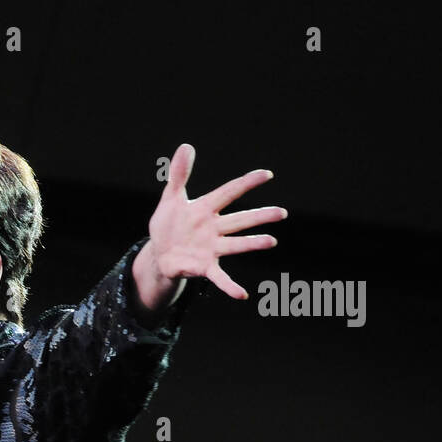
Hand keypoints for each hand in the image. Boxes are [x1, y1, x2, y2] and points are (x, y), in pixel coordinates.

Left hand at [145, 143, 286, 299]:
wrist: (159, 252)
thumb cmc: (168, 223)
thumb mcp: (170, 198)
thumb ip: (179, 174)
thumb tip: (185, 146)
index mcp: (206, 209)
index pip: (229, 192)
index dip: (246, 183)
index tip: (266, 174)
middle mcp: (214, 228)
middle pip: (240, 220)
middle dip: (260, 217)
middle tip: (283, 213)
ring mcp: (211, 248)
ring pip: (235, 245)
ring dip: (252, 244)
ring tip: (272, 242)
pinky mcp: (204, 267)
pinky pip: (219, 277)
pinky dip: (230, 286)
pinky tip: (242, 294)